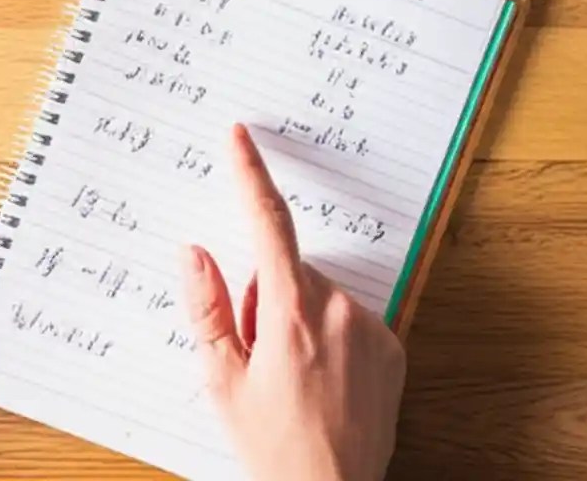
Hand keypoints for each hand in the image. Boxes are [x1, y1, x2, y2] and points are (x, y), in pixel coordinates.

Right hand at [183, 125, 405, 480]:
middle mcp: (339, 311)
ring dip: (298, 319)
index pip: (267, 224)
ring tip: (291, 377)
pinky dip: (330, 336)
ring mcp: (371, 329)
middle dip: (265, 296)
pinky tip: (322, 380)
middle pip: (288, 271)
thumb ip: (207, 308)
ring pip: (318, 296)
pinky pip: (348, 319)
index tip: (240, 139)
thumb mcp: (221, 380)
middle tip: (256, 354)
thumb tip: (194, 252)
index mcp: (290, 314)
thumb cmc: (272, 446)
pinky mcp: (392, 347)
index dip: (249, 175)